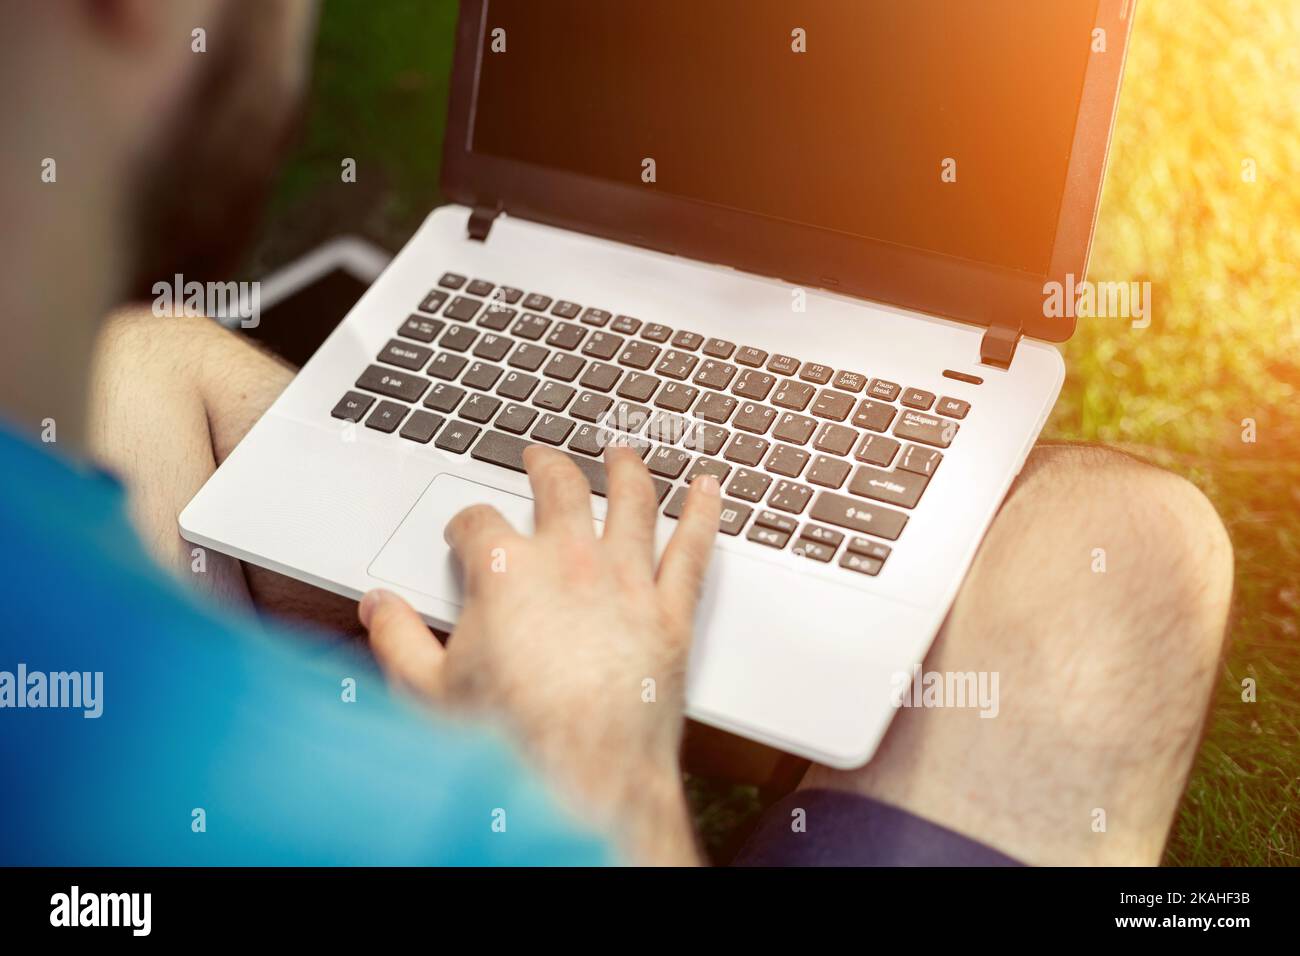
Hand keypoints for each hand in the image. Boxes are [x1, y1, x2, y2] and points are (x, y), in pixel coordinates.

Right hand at [358, 444, 720, 864]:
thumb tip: (378, 607)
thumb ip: (397, 639)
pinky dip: (704, 512)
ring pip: (632, 500)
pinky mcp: (670, 611)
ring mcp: (626, 580)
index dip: (466, 523)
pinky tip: (711, 490)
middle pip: (559, 487)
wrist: (584, 778)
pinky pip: (693, 548)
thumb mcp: (428, 691)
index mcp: (505, 571)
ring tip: (622, 455)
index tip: (464, 532)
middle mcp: (569, 560)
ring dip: (626, 469)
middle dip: (546, 465)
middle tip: (540, 457)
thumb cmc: (510, 739)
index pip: (478, 521)